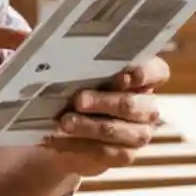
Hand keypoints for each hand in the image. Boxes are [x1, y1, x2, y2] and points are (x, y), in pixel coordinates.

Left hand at [40, 55, 170, 174]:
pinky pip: (105, 154)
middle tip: (78, 99)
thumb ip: (69, 56)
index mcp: (141, 77)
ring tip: (64, 122)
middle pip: (135, 104)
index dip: (146, 73)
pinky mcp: (124, 156)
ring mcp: (138, 133)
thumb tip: (37, 39)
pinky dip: (78, 147)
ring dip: (90, 127)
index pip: (158, 71)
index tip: (125, 74)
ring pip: (120, 132)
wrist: (67, 128)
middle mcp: (146, 106)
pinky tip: (57, 139)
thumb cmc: (72, 87)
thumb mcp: (72, 70)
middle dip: (106, 101)